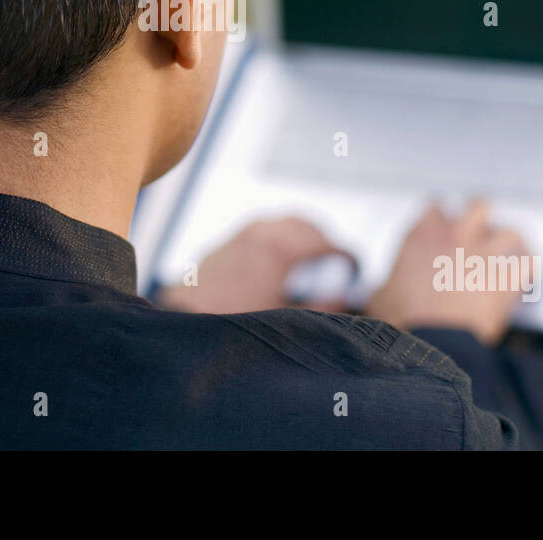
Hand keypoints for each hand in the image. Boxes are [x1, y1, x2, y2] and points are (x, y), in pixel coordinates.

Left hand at [156, 217, 352, 314]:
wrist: (187, 319)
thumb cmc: (236, 321)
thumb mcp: (286, 318)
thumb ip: (322, 309)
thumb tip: (344, 298)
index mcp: (282, 250)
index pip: (326, 244)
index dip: (345, 255)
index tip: (354, 267)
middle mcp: (264, 233)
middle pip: (308, 225)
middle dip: (325, 240)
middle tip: (337, 260)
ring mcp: (245, 232)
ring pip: (285, 221)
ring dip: (303, 233)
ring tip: (313, 255)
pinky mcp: (230, 239)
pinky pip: (265, 227)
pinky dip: (281, 234)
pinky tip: (282, 256)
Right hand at [364, 200, 527, 343]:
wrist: (428, 343)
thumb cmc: (402, 320)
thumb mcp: (380, 296)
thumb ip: (387, 284)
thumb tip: (382, 292)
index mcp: (422, 235)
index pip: (435, 207)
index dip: (440, 216)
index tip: (441, 225)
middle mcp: (455, 237)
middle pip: (479, 206)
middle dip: (483, 216)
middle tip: (482, 227)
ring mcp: (483, 256)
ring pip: (511, 232)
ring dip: (512, 241)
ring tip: (513, 248)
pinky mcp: (504, 280)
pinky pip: (529, 266)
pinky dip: (530, 270)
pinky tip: (528, 275)